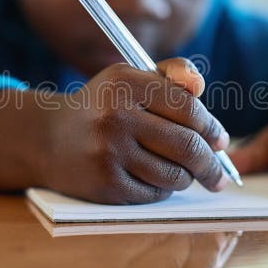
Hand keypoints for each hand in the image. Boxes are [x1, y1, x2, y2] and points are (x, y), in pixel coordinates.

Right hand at [0, 57, 231, 203]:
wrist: (47, 138)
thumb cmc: (103, 106)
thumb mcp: (131, 79)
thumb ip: (172, 74)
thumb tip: (200, 87)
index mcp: (125, 82)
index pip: (188, 108)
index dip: (211, 127)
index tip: (220, 140)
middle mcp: (115, 115)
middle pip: (186, 145)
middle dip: (210, 164)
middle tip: (218, 174)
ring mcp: (108, 152)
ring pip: (174, 174)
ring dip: (186, 178)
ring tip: (184, 174)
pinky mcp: (104, 184)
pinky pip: (153, 193)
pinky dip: (162, 190)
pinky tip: (155, 181)